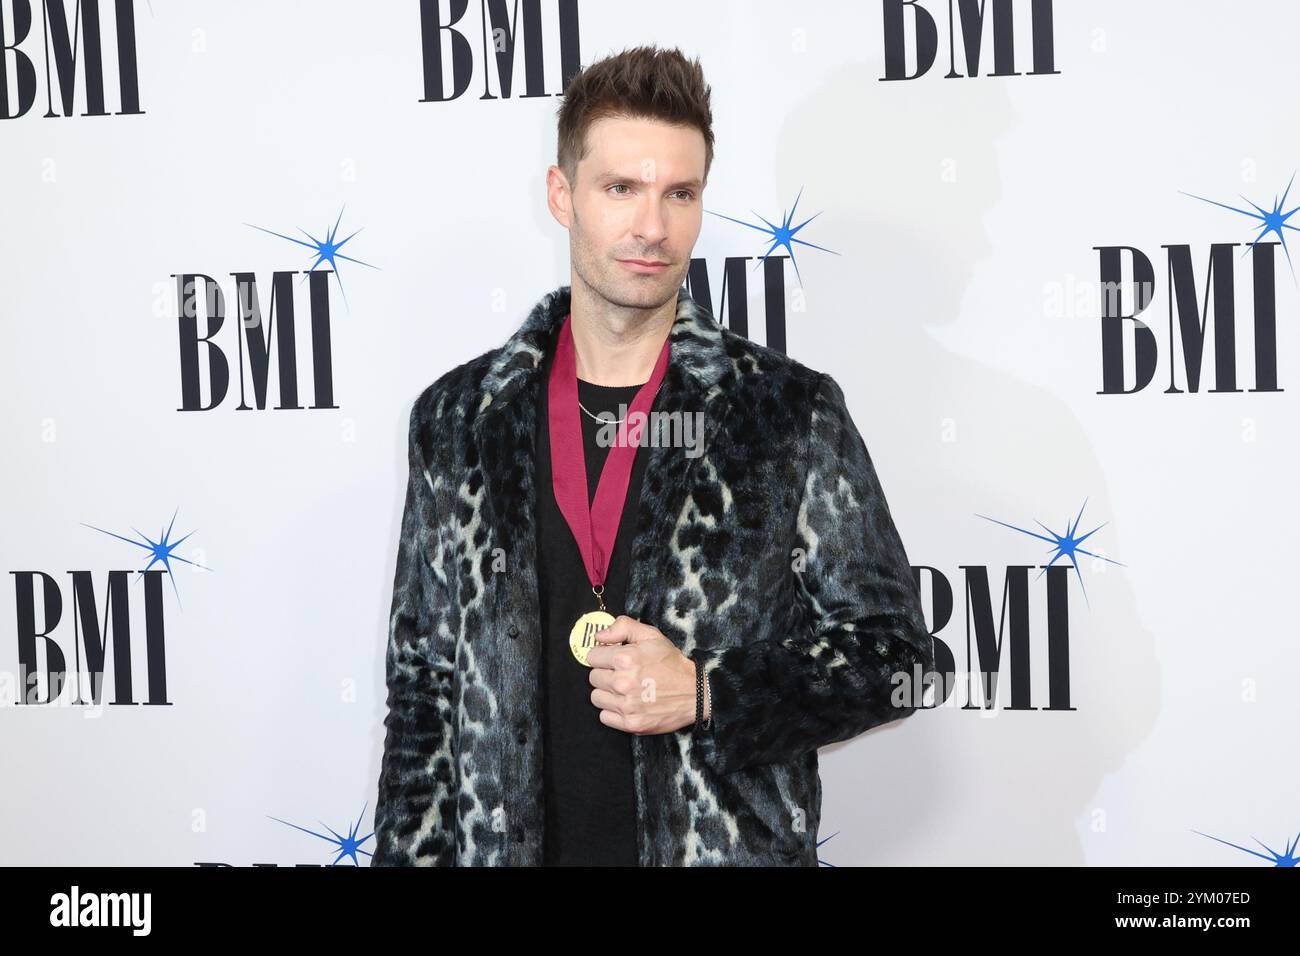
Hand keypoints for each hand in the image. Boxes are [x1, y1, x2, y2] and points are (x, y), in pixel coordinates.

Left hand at [586, 615, 697, 734]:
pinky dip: (613, 711)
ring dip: (607, 693)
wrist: (695, 693)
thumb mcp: (652, 636)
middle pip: (593, 677)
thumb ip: (623, 627)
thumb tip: (599, 635)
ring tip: (624, 689)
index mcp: (625, 658)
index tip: (613, 659)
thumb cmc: (672, 663)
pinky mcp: (630, 723)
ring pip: (596, 697)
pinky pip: (604, 716)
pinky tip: (627, 703)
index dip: (603, 655)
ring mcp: (626, 705)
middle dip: (605, 673)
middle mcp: (622, 683)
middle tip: (622, 674)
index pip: (592, 657)